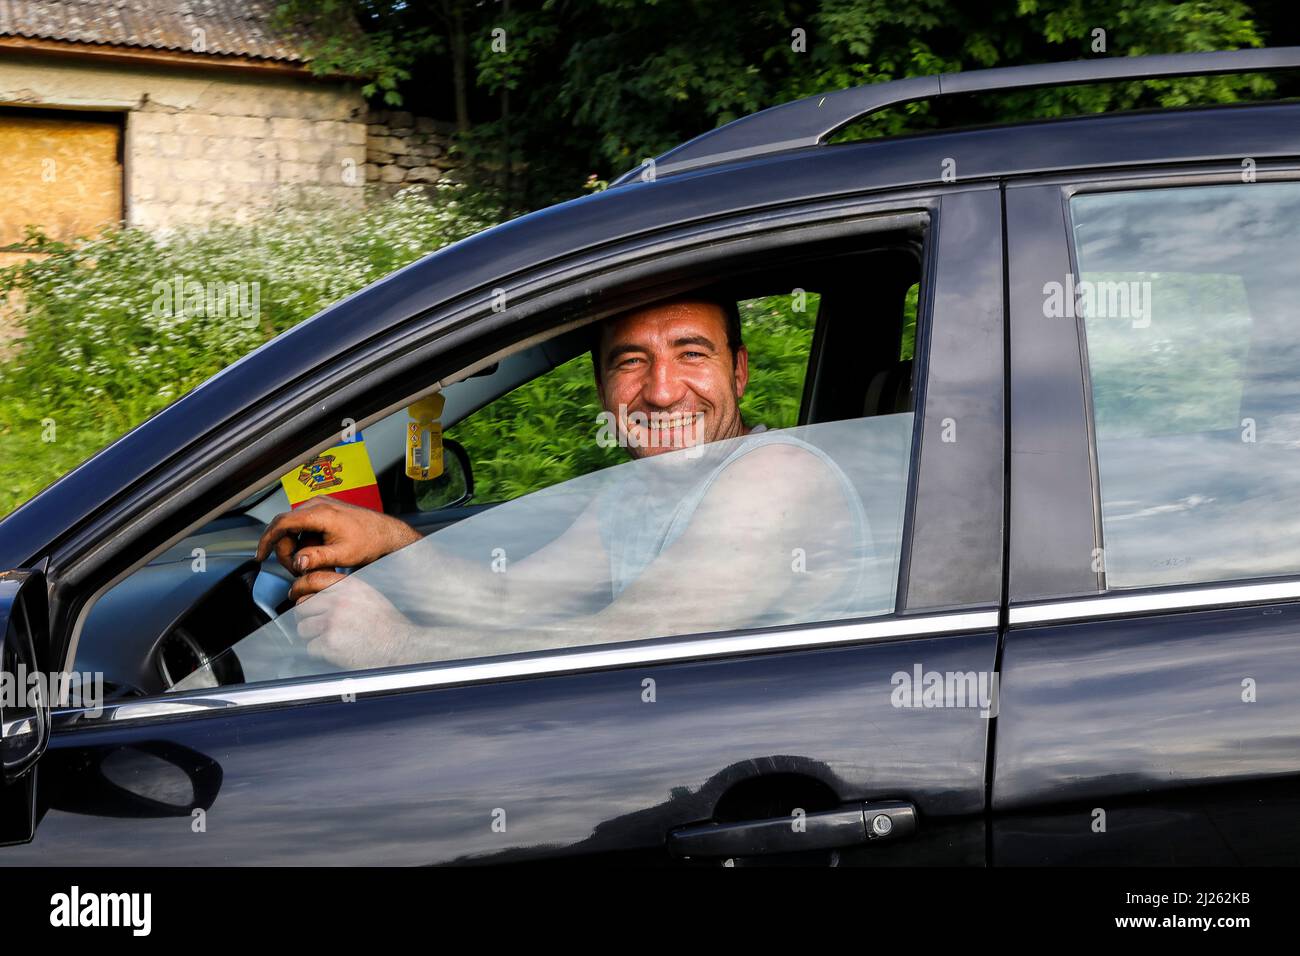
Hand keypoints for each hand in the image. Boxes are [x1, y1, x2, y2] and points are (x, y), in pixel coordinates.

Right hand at [255, 497, 421, 574]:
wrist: (385, 533)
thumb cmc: (370, 540)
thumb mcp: (343, 554)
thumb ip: (317, 558)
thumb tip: (297, 562)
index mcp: (320, 513)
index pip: (282, 523)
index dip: (267, 540)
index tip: (260, 556)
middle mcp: (317, 504)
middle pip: (285, 527)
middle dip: (285, 550)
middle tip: (296, 569)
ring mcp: (319, 506)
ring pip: (292, 528)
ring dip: (295, 548)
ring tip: (311, 564)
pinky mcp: (322, 511)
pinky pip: (302, 527)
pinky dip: (303, 542)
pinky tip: (316, 555)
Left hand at [294, 575, 425, 669]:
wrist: (399, 646)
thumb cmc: (387, 624)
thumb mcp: (368, 595)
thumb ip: (343, 590)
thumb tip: (316, 593)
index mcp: (348, 586)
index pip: (311, 579)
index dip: (300, 587)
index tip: (296, 594)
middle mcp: (338, 600)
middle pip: (302, 605)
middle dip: (306, 616)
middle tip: (317, 624)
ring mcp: (332, 622)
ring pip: (303, 628)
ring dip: (312, 635)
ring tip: (331, 638)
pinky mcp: (329, 642)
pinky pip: (310, 647)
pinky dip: (320, 651)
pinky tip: (336, 649)